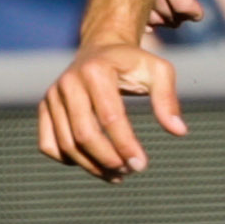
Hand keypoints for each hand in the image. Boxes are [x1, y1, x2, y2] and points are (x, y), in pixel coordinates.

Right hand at [38, 39, 184, 177]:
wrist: (101, 49)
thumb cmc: (133, 64)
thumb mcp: (158, 71)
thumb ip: (168, 99)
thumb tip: (179, 131)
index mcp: (96, 71)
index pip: (109, 117)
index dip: (125, 145)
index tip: (141, 165)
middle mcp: (68, 82)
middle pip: (84, 135)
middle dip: (108, 159)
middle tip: (130, 171)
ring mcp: (53, 96)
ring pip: (67, 145)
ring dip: (92, 166)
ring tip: (117, 174)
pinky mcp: (45, 107)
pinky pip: (49, 145)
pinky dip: (69, 161)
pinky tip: (93, 163)